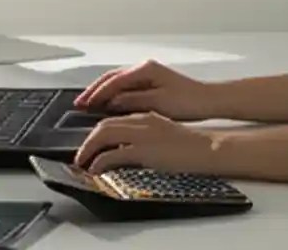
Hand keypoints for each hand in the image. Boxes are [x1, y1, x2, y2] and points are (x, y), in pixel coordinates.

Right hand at [73, 59, 217, 120]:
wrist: (208, 101)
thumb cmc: (187, 101)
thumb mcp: (156, 103)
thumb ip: (131, 101)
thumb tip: (110, 102)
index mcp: (145, 69)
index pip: (114, 81)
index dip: (97, 93)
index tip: (84, 104)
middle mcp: (144, 68)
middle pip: (112, 78)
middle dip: (95, 90)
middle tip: (79, 103)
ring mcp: (148, 74)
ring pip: (118, 82)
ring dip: (103, 92)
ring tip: (89, 104)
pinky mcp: (152, 83)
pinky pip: (126, 87)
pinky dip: (114, 94)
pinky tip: (108, 104)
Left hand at [74, 112, 219, 174]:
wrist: (207, 149)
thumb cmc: (191, 146)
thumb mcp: (164, 135)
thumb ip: (145, 138)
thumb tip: (127, 151)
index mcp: (146, 117)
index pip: (115, 120)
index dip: (98, 132)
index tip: (91, 145)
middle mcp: (141, 121)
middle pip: (104, 125)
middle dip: (88, 140)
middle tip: (81, 155)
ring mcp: (141, 134)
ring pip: (104, 134)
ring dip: (89, 149)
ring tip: (83, 163)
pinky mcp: (143, 149)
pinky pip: (112, 154)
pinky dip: (100, 162)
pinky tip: (96, 170)